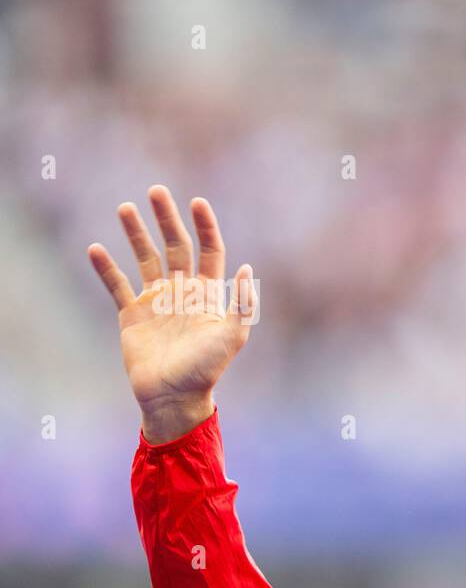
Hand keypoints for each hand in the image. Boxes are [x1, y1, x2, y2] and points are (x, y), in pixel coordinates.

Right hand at [88, 186, 256, 441]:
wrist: (175, 397)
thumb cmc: (207, 369)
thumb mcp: (232, 337)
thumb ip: (242, 304)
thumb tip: (248, 270)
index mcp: (208, 294)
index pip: (209, 251)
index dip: (205, 227)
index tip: (197, 202)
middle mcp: (182, 292)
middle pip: (176, 247)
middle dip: (166, 219)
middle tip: (156, 191)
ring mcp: (157, 302)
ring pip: (146, 259)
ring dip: (136, 234)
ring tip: (125, 208)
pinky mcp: (133, 315)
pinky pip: (117, 286)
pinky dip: (107, 268)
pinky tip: (96, 248)